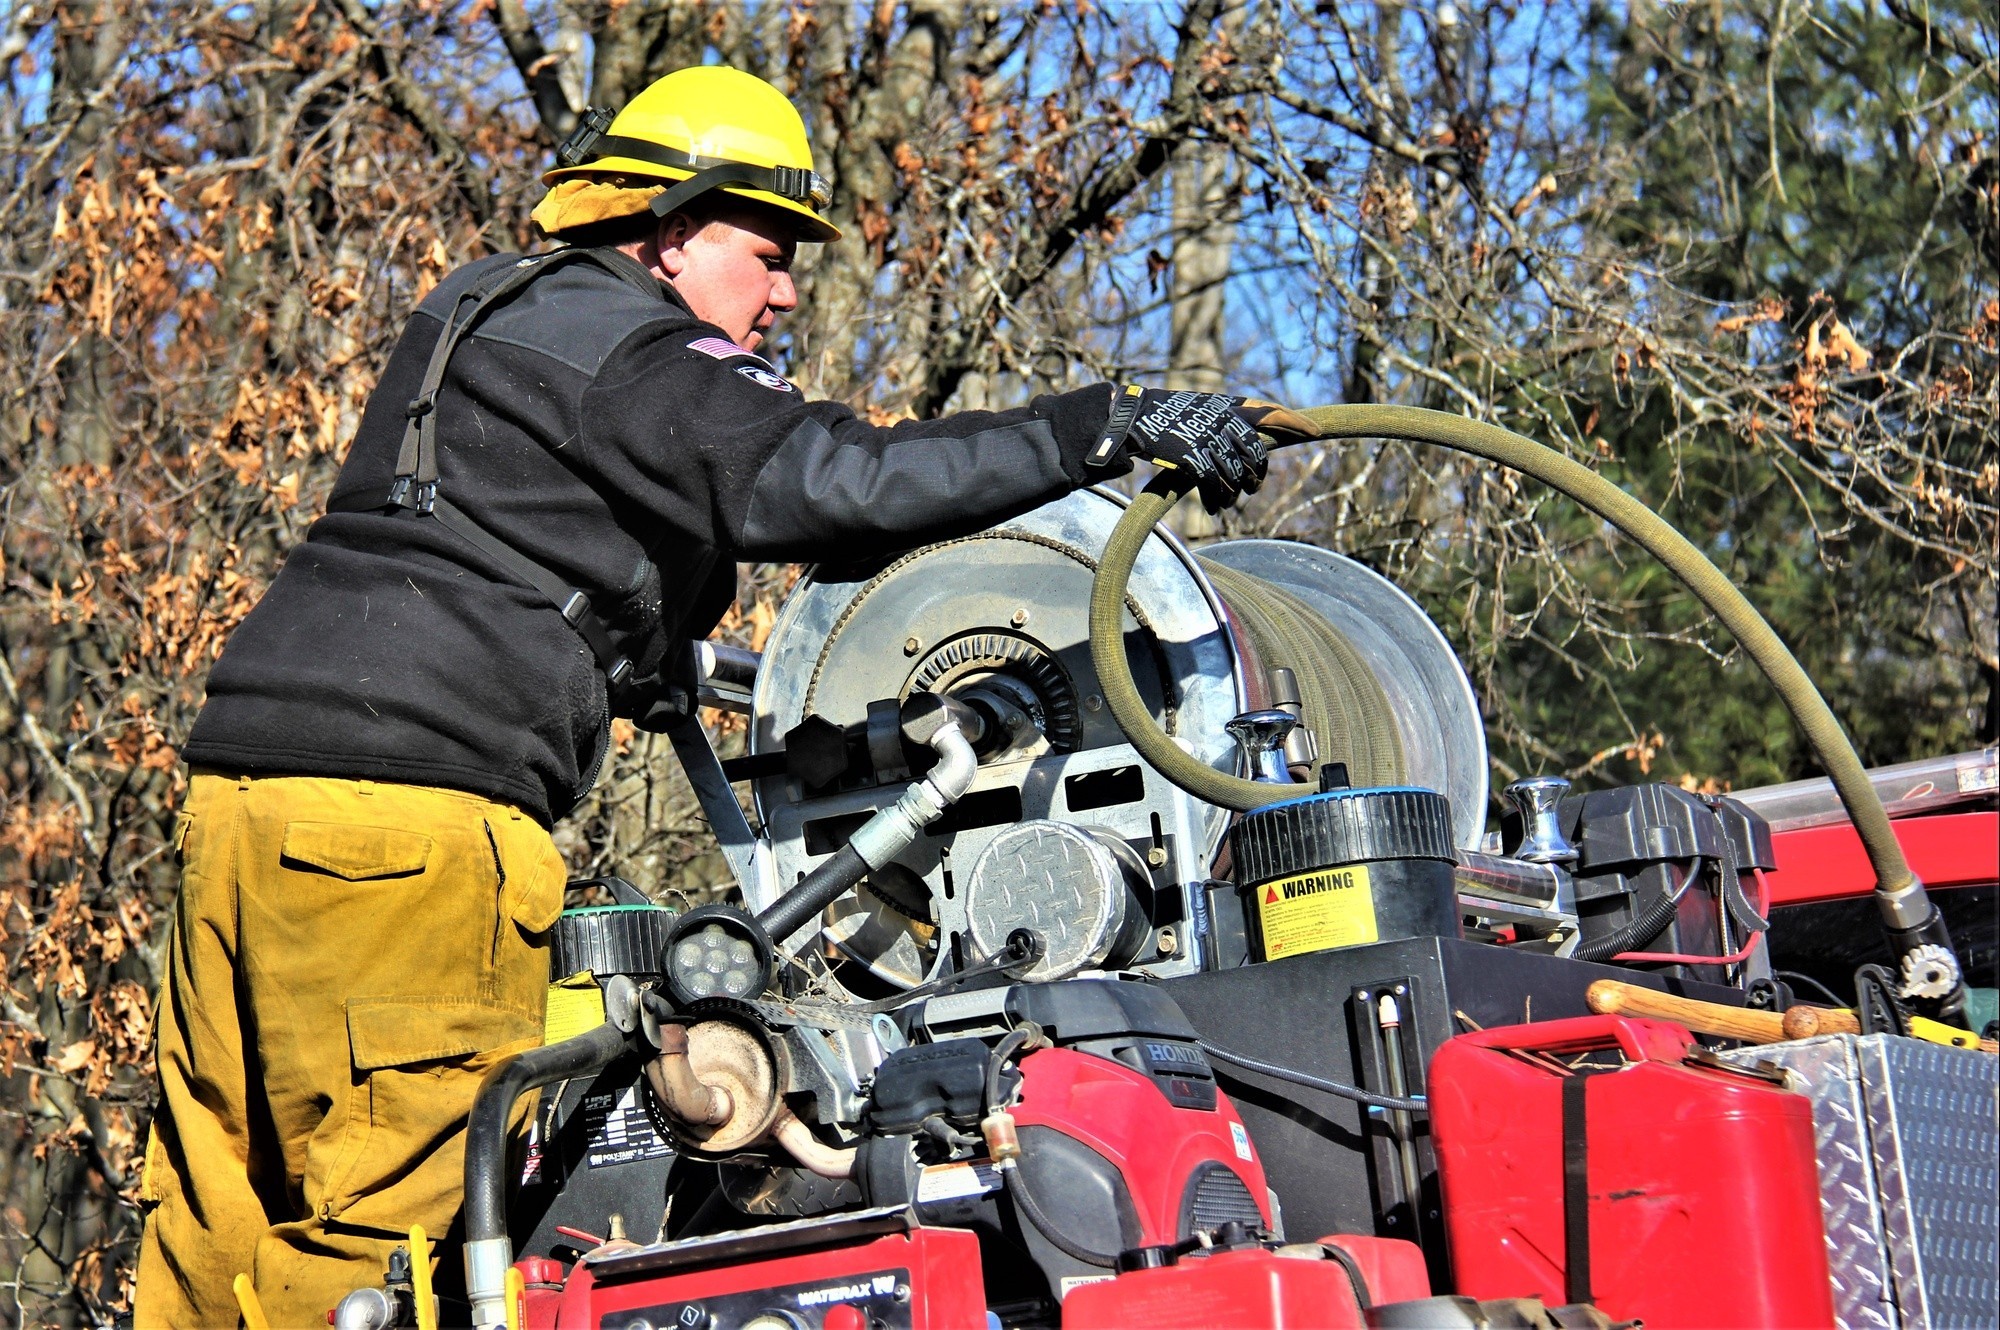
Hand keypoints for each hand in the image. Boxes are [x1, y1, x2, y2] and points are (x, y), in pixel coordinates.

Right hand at [1087, 386, 1319, 511]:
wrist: (1136, 418)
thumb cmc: (1171, 418)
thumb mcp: (1204, 411)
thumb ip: (1228, 422)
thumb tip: (1252, 443)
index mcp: (1229, 407)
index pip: (1271, 411)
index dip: (1295, 422)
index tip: (1315, 432)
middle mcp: (1224, 421)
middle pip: (1257, 453)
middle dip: (1258, 475)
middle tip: (1253, 487)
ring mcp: (1209, 439)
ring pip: (1237, 474)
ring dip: (1236, 493)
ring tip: (1229, 502)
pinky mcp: (1194, 457)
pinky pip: (1216, 485)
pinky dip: (1218, 500)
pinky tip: (1215, 509)